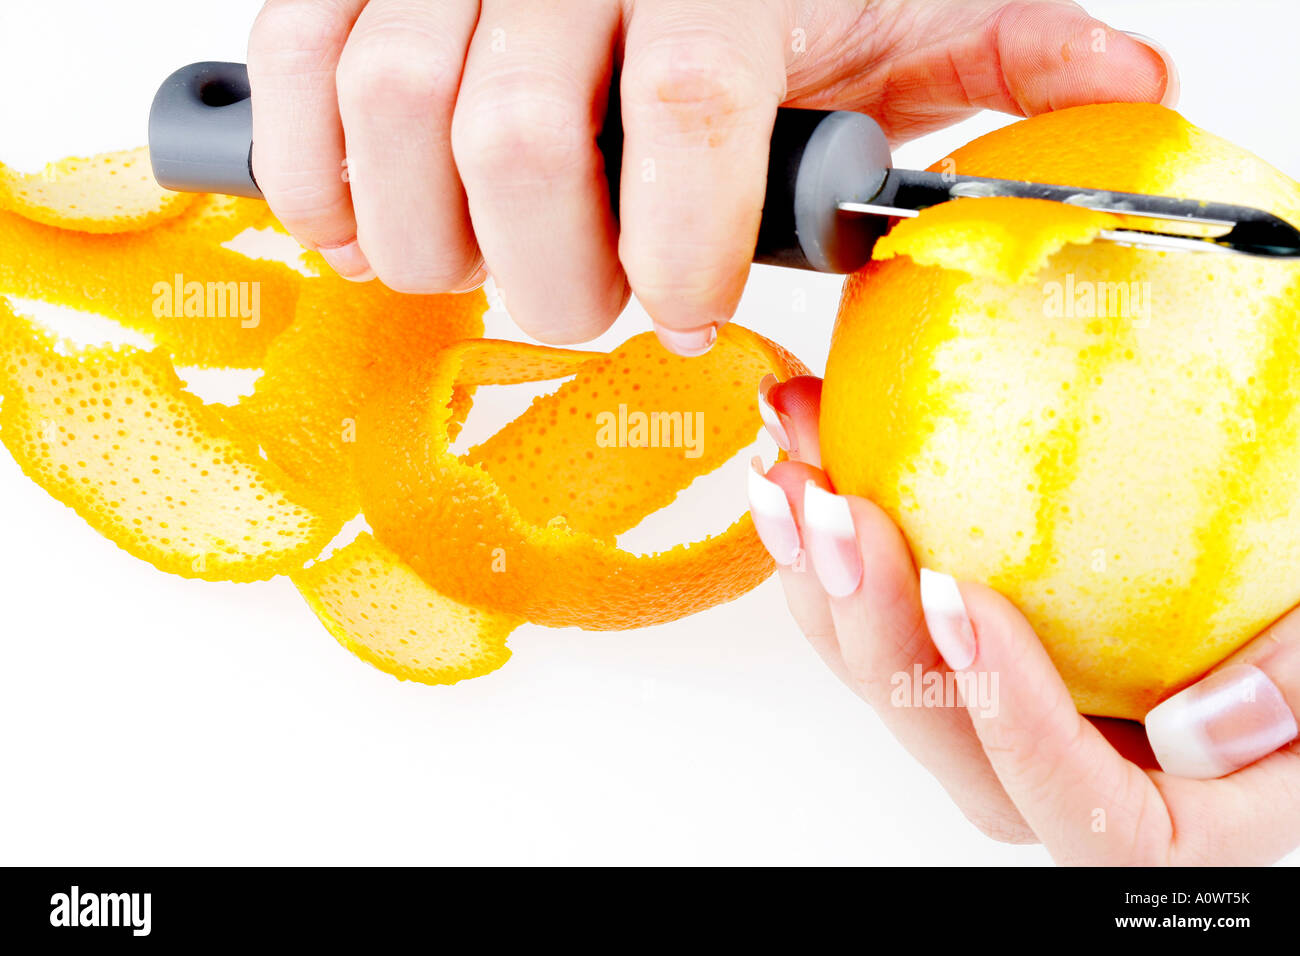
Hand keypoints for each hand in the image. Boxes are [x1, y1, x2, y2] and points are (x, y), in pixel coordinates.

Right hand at [246, 0, 1175, 353]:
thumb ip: (1003, 44)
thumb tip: (1124, 88)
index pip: (689, 114)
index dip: (672, 248)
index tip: (680, 314)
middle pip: (517, 140)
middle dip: (542, 276)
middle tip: (579, 303)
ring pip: (390, 106)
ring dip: (419, 234)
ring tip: (465, 268)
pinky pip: (299, 57)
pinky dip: (301, 162)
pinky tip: (347, 219)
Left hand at [750, 375, 1299, 864]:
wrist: (1273, 585)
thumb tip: (1199, 726)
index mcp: (1181, 814)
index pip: (1095, 815)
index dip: (1014, 718)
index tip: (962, 595)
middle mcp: (1073, 780)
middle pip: (952, 749)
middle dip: (872, 629)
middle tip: (830, 509)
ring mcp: (1006, 720)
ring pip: (894, 687)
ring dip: (824, 579)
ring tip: (790, 474)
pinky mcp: (965, 658)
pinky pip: (884, 622)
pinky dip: (835, 547)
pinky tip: (808, 462)